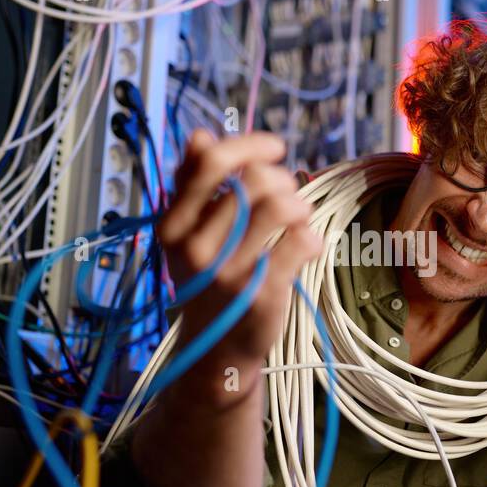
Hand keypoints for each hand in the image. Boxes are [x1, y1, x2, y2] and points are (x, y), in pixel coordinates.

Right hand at [154, 129, 321, 396]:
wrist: (215, 351)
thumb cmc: (208, 282)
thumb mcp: (188, 234)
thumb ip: (193, 185)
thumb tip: (199, 135)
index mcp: (173, 225)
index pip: (209, 161)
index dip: (249, 145)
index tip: (273, 149)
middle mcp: (196, 247)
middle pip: (254, 180)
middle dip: (281, 179)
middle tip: (287, 195)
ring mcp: (229, 273)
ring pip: (281, 206)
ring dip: (299, 205)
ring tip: (298, 219)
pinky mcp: (262, 294)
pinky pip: (301, 241)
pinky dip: (312, 238)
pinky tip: (306, 247)